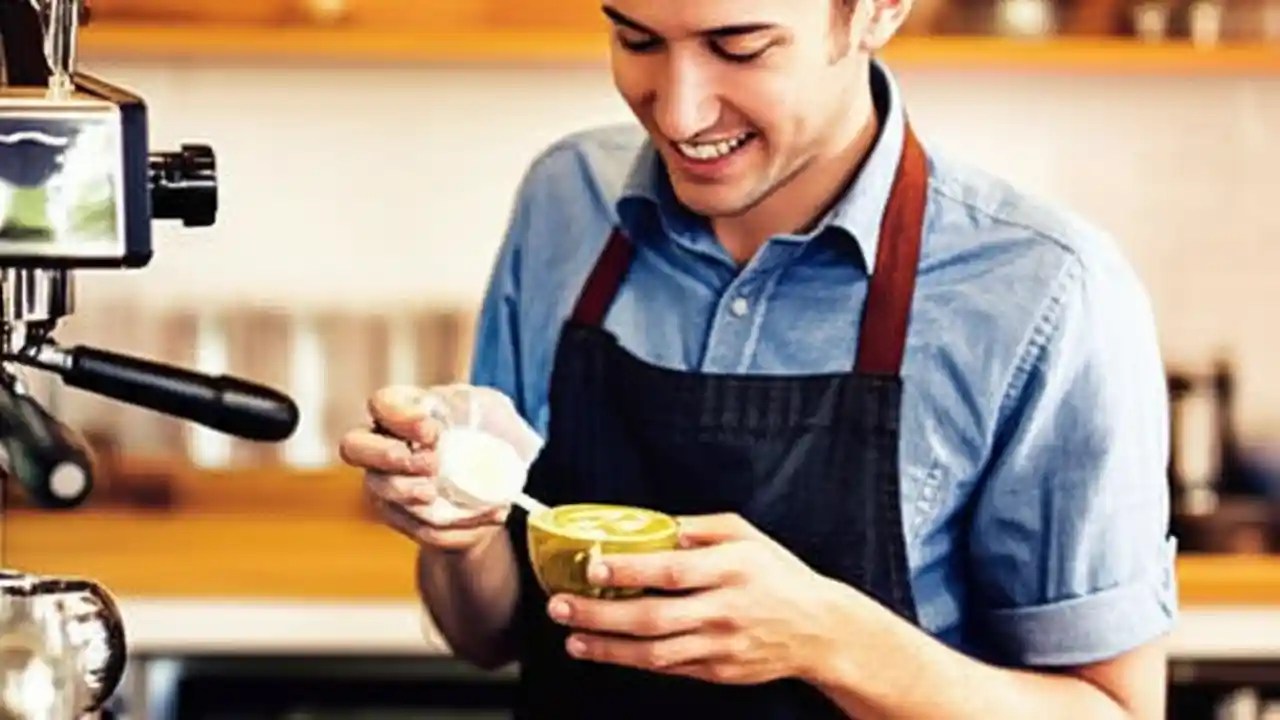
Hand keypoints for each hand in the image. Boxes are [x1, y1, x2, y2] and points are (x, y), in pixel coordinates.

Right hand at [338, 384, 531, 552]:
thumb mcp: (484, 405)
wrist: (502, 479)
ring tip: (444, 494)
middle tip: (431, 463)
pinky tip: (492, 515)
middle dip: (387, 456)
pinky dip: (458, 526)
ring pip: (383, 493)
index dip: (400, 417)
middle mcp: (381, 445)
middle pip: (354, 447)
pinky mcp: (405, 519)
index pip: (381, 404)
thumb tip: (444, 423)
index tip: (434, 432)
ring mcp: (386, 484)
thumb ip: (463, 405)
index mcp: (400, 410)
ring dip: (413, 494)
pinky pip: (422, 529)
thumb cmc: (487, 429)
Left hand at [545, 513, 847, 685]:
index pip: (673, 571)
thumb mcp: (747, 536)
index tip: (594, 566)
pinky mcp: (718, 672)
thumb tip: (653, 524)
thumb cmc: (778, 575)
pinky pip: (669, 667)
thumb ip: (700, 527)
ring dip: (607, 648)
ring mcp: (720, 647)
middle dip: (600, 615)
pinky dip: (634, 661)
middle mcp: (724, 610)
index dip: (630, 570)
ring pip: (654, 653)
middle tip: (561, 607)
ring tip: (572, 639)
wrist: (819, 631)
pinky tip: (607, 652)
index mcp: (731, 570)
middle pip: (654, 617)